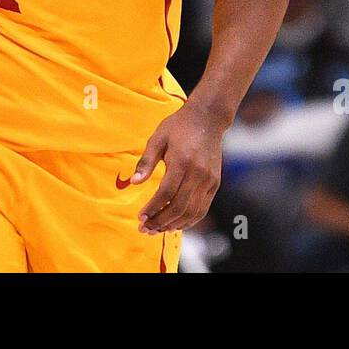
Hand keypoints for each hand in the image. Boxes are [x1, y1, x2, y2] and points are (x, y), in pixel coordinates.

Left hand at [134, 102, 224, 233]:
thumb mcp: (158, 138)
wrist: (207, 118)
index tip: (140, 217)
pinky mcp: (214, 184)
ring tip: (157, 230)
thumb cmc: (178, 126)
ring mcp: (209, 180)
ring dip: (173, 225)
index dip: (153, 208)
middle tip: (145, 229)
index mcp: (182, 161)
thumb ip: (146, 162)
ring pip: (191, 212)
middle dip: (160, 221)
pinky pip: (202, 209)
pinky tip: (175, 224)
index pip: (166, 193)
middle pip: (179, 206)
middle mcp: (198, 173)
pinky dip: (189, 221)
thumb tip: (134, 183)